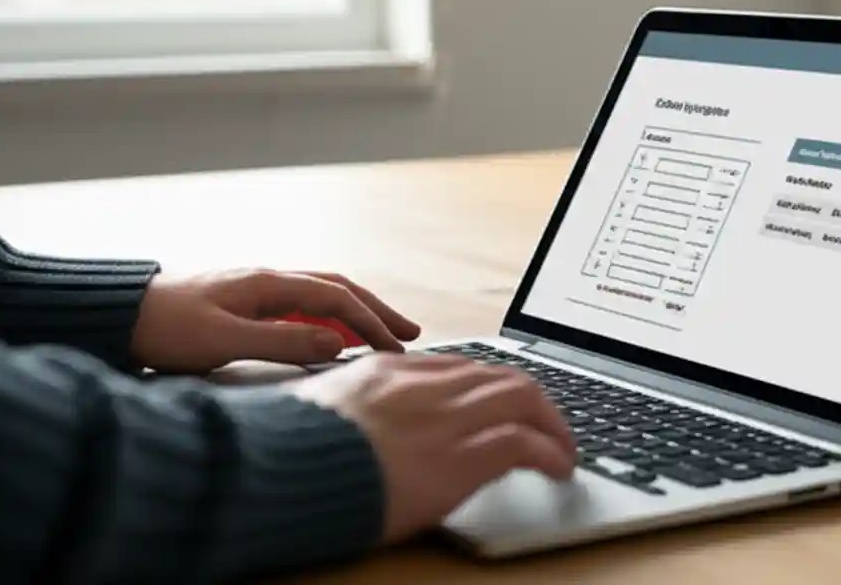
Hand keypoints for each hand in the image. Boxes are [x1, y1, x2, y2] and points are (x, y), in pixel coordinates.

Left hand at [132, 269, 420, 372]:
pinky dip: (331, 316)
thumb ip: (281, 341)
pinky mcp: (244, 303)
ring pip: (321, 294)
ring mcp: (256, 289)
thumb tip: (336, 344)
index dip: (372, 322)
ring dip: (357, 311)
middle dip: (377, 309)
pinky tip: (333, 333)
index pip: (337, 298)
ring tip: (383, 331)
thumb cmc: (166, 327)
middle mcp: (268, 280)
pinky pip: (302, 305)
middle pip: (337, 288)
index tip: (397, 350)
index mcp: (268, 283)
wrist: (118, 314)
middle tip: (412, 332)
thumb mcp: (223, 340)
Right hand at [290, 352, 575, 543]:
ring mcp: (443, 417)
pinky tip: (559, 467)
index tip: (504, 403)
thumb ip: (358, 410)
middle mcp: (422, 385)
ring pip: (522, 398)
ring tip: (563, 448)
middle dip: (533, 399)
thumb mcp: (322, 414)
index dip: (491, 387)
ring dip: (553, 424)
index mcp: (388, 372)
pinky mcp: (459, 455)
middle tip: (548, 424)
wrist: (277, 474)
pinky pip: (524, 442)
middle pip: (500, 375)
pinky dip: (551, 452)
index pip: (460, 367)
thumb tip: (371, 428)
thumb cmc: (286, 456)